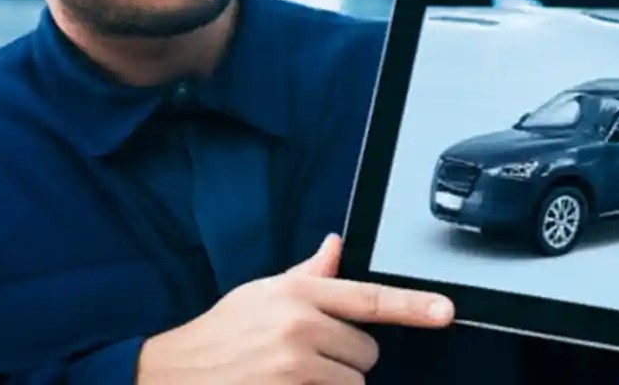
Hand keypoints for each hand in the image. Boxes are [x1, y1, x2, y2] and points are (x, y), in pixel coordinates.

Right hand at [136, 235, 453, 383]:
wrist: (172, 373)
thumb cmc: (220, 334)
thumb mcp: (262, 293)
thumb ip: (308, 275)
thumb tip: (335, 246)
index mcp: (298, 294)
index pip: (370, 299)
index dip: (414, 307)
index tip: (446, 312)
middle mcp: (300, 329)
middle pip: (367, 353)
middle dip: (346, 359)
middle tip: (305, 355)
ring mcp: (293, 369)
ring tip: (292, 375)